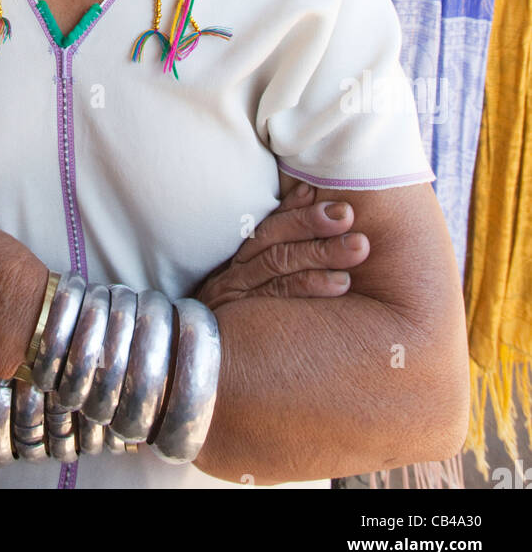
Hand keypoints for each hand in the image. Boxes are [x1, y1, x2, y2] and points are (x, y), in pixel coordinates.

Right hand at [196, 181, 369, 310]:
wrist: (193, 360)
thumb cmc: (238, 324)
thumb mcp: (251, 284)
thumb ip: (277, 244)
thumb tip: (307, 193)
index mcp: (239, 261)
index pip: (268, 226)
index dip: (294, 209)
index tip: (318, 192)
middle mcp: (234, 275)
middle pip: (273, 241)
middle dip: (312, 224)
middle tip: (347, 214)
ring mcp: (236, 298)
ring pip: (277, 265)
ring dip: (321, 253)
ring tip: (358, 246)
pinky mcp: (242, 323)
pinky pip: (278, 299)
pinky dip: (310, 286)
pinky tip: (342, 283)